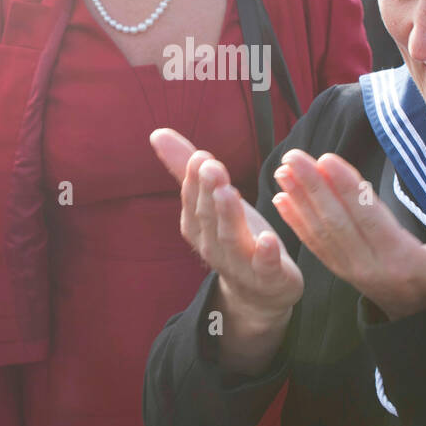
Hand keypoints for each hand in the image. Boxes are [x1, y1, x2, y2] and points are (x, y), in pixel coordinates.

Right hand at [150, 128, 302, 327]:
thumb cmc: (234, 236)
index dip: (194, 180)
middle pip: (209, 217)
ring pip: (232, 239)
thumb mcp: (213, 200)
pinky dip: (265, 254)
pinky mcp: (268, 277)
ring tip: (229, 193)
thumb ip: (187, 169)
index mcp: (198, 226)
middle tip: (211, 167)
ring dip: (229, 216)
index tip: (200, 157)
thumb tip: (157, 133)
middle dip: (208, 192)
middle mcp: (213, 245)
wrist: (260, 291)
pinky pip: (264, 267)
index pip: (192, 200)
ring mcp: (240, 264)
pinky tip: (268, 240)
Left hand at [271, 149, 425, 319]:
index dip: (347, 188)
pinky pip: (315, 246)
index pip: (369, 218)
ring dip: (299, 199)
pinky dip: (296, 222)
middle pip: (337, 222)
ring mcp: (352, 271)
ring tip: (282, 170)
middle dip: (313, 187)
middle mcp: (370, 266)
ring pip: (321, 232)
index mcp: (401, 259)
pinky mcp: (342, 272)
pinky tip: (280, 199)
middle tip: (294, 157)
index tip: (327, 160)